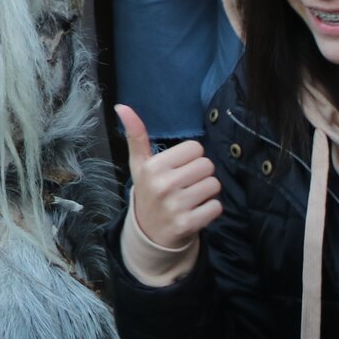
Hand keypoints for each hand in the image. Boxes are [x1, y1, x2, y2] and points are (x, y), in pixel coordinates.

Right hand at [117, 103, 221, 249]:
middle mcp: (163, 185)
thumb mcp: (139, 163)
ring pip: (214, 185)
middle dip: (200, 174)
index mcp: (153, 167)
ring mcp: (176, 206)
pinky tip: (195, 211)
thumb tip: (121, 105)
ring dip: (207, 192)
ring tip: (191, 197)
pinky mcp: (189, 223)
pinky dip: (210, 209)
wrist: (149, 232)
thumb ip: (135, 134)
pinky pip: (216, 207)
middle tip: (186, 184)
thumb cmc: (148, 190)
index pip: (195, 148)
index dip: (190, 158)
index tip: (178, 168)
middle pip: (207, 165)